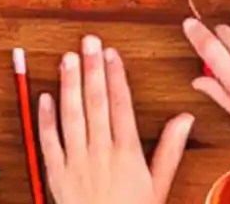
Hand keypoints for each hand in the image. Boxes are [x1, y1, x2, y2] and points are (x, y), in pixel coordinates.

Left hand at [39, 36, 192, 203]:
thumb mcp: (159, 186)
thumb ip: (170, 149)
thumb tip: (185, 118)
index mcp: (127, 154)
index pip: (121, 105)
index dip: (116, 76)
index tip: (112, 54)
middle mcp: (100, 153)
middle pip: (96, 103)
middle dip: (92, 69)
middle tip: (88, 42)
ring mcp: (76, 162)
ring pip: (71, 116)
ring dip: (69, 85)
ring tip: (67, 59)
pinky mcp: (55, 174)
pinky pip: (48, 141)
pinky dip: (45, 118)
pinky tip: (44, 96)